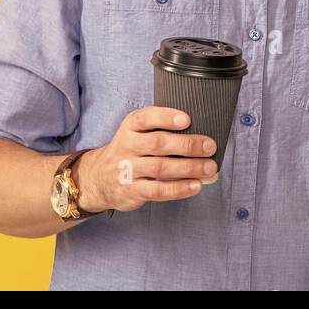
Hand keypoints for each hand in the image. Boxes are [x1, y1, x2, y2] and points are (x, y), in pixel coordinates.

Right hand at [75, 107, 218, 212]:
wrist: (98, 178)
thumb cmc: (131, 151)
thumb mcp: (137, 133)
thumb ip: (161, 129)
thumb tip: (201, 134)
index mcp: (130, 127)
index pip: (146, 118)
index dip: (166, 117)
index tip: (187, 119)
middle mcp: (127, 146)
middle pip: (158, 143)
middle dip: (187, 144)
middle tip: (210, 146)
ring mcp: (127, 169)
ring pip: (160, 167)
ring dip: (189, 168)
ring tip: (210, 167)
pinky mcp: (131, 190)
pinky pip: (157, 190)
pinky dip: (179, 188)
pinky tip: (196, 185)